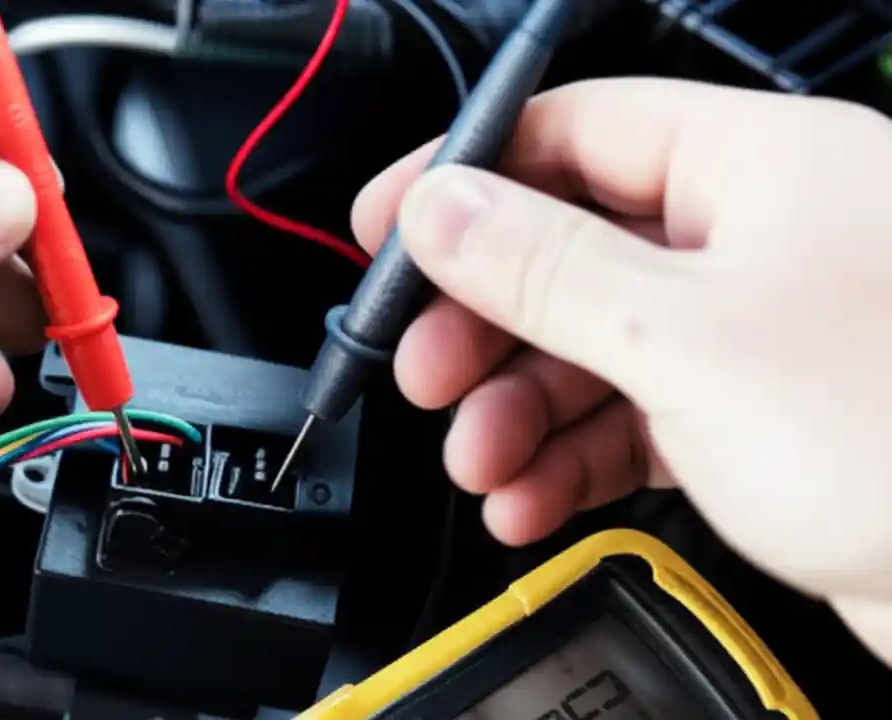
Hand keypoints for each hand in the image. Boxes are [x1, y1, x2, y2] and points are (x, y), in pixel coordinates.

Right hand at [353, 78, 891, 659]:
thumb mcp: (681, 338)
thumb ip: (544, 267)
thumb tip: (441, 209)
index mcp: (758, 166)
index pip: (573, 133)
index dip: (465, 179)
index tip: (387, 231)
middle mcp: (758, 237)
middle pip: (569, 251)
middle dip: (485, 324)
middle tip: (426, 374)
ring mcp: (756, 331)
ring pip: (594, 346)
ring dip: (520, 409)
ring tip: (481, 462)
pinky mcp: (757, 418)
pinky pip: (634, 418)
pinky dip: (574, 458)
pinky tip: (534, 497)